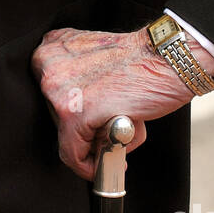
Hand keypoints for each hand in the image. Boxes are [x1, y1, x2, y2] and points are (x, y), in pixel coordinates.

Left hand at [31, 24, 213, 180]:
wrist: (165, 59)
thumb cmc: (138, 61)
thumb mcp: (93, 57)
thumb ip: (77, 79)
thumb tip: (75, 117)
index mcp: (52, 46)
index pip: (49, 93)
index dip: (73, 113)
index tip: (88, 125)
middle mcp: (48, 63)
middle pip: (55, 115)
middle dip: (84, 128)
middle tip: (109, 129)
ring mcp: (58, 88)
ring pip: (65, 135)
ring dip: (93, 145)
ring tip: (118, 133)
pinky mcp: (73, 113)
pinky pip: (72, 153)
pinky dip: (88, 166)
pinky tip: (108, 164)